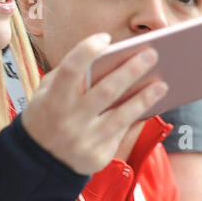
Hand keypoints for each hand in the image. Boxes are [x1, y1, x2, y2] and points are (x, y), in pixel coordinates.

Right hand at [21, 33, 166, 174]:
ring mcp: (84, 141)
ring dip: (144, 98)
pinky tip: (152, 104)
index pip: (70, 70)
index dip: (87, 51)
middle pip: (106, 91)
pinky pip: (121, 133)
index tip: (105, 38)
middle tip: (152, 54)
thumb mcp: (45, 94)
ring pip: (121, 116)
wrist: (39, 162)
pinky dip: (137, 116)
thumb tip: (107, 57)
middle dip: (131, 71)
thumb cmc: (47, 115)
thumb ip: (68, 76)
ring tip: (162, 84)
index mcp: (52, 100)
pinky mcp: (97, 157)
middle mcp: (68, 121)